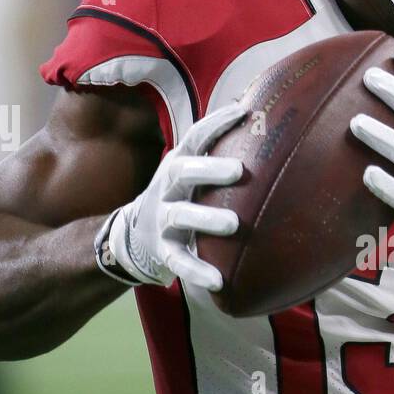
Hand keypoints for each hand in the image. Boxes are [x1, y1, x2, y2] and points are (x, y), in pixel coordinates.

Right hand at [106, 101, 246, 289]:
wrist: (134, 237)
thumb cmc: (179, 198)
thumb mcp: (191, 174)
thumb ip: (217, 154)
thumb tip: (259, 120)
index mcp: (178, 165)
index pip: (195, 138)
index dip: (215, 124)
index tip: (242, 112)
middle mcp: (167, 188)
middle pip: (182, 172)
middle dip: (208, 169)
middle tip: (238, 170)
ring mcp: (162, 219)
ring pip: (180, 215)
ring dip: (206, 219)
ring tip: (234, 225)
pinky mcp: (163, 250)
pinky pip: (179, 260)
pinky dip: (197, 270)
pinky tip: (218, 281)